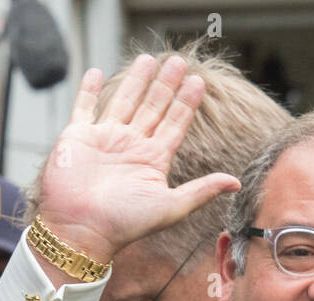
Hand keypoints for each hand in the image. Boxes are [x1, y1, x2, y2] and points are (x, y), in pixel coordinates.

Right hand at [34, 54, 240, 267]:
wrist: (81, 229)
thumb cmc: (125, 223)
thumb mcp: (171, 206)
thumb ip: (201, 190)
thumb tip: (236, 183)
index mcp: (153, 160)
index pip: (174, 124)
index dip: (187, 103)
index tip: (199, 81)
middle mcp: (131, 146)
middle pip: (153, 107)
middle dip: (166, 84)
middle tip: (179, 60)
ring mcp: (104, 139)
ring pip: (123, 100)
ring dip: (135, 80)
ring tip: (148, 58)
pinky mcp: (77, 136)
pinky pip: (84, 107)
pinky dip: (89, 90)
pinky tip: (97, 72)